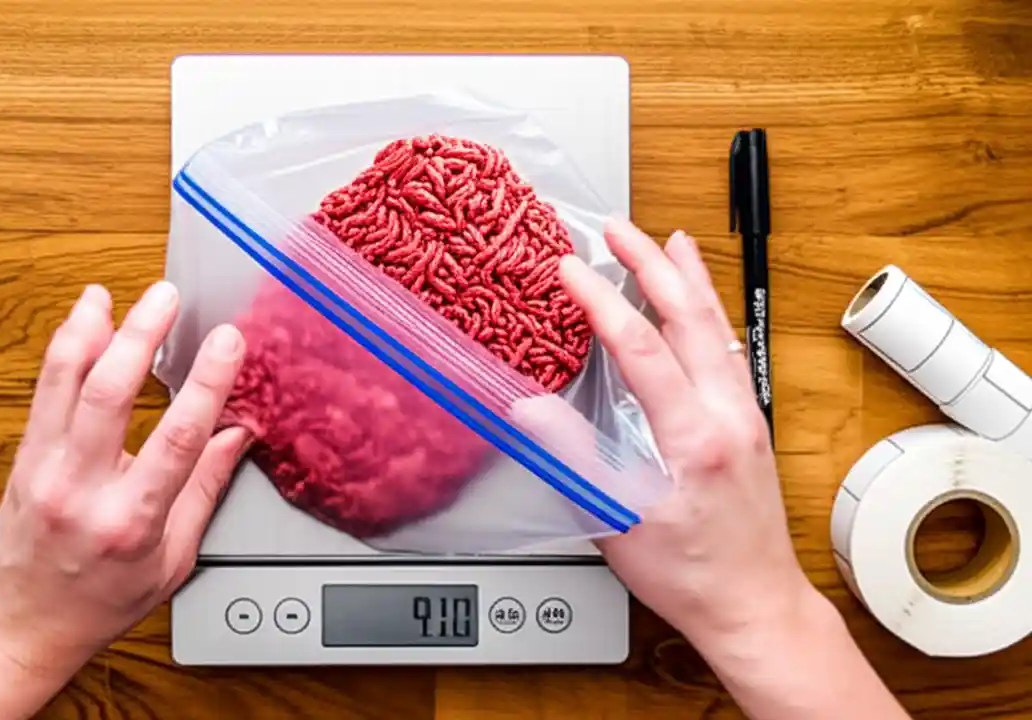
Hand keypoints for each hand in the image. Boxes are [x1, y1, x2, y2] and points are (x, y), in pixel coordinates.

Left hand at [0, 281, 248, 677]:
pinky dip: (65, 348)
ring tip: (112, 293)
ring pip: (64, 382)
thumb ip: (204, 490)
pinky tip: (84, 319)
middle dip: (140, 335)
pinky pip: (45, 390)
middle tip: (167, 295)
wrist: (22, 622)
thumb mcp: (173, 560)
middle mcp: (82, 490)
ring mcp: (46, 469)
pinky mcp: (25, 457)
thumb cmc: (101, 600)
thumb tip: (238, 432)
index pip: (176, 439)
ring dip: (90, 329)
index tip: (228, 342)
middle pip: (109, 395)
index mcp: (132, 521)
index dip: (206, 383)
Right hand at [559, 219, 813, 651]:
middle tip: (620, 229)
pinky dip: (710, 315)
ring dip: (689, 281)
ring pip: (718, 330)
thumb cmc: (690, 575)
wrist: (754, 605)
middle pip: (691, 320)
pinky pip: (729, 351)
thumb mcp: (615, 521)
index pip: (643, 349)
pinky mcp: (750, 425)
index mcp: (696, 438)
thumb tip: (529, 410)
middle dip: (653, 265)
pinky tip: (702, 307)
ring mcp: (746, 417)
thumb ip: (573, 458)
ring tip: (671, 242)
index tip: (572, 269)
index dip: (603, 303)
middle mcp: (730, 417)